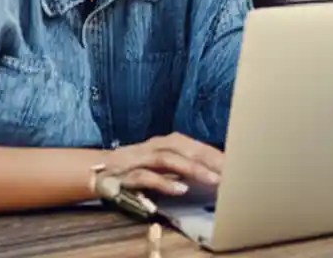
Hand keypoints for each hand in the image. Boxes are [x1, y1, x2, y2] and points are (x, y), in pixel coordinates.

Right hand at [105, 133, 224, 195]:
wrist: (95, 172)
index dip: (214, 153)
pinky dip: (164, 183)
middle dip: (208, 158)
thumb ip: (182, 166)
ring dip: (192, 169)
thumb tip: (213, 172)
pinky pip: (146, 177)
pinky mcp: (125, 176)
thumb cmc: (135, 169)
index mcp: (164, 143)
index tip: (237, 163)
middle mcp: (153, 147)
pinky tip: (181, 189)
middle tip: (231, 171)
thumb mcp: (160, 165)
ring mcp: (138, 159)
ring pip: (168, 159)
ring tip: (213, 180)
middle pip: (183, 147)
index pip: (193, 144)